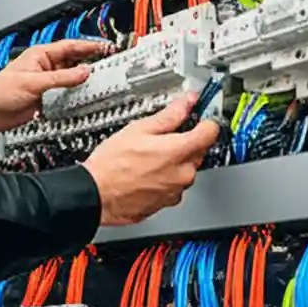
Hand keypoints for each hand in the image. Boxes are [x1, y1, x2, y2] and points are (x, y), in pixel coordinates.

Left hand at [0, 39, 113, 133]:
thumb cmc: (0, 91)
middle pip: (74, 63)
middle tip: (110, 66)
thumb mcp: (33, 83)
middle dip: (91, 64)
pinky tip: (85, 100)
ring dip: (84, 83)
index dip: (89, 46)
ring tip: (101, 83)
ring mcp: (47, 83)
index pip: (70, 47)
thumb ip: (60, 78)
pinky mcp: (46, 98)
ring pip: (72, 80)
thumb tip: (84, 72)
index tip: (106, 47)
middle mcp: (46, 67)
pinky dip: (75, 98)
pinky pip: (66, 95)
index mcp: (41, 56)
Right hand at [81, 96, 221, 226]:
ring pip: (186, 169)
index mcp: (179, 151)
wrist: (96, 195)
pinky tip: (146, 173)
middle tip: (162, 138)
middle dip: (186, 142)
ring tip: (148, 158)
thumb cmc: (112, 165)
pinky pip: (174, 185)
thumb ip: (169, 116)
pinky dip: (166, 178)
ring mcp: (176, 191)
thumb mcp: (138, 129)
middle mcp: (183, 173)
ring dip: (175, 162)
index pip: (211, 132)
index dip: (205, 121)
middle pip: (198, 151)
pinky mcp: (167, 203)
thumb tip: (186, 103)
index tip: (199, 118)